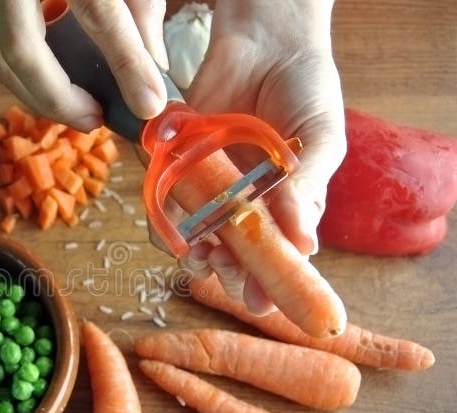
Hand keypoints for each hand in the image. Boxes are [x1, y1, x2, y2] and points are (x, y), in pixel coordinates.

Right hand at [0, 0, 169, 130]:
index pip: (98, 10)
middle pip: (22, 54)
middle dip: (60, 100)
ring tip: (80, 108)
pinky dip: (27, 73)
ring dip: (39, 94)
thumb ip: (141, 7)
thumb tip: (153, 67)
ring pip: (1, 58)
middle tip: (97, 120)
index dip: (126, 61)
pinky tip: (57, 81)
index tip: (150, 103)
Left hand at [163, 0, 346, 314]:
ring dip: (194, 252)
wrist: (267, 39)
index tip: (260, 302)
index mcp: (283, 207)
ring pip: (192, 236)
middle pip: (229, 254)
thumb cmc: (305, 90)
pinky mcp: (177, 162)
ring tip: (201, 254)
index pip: (273, 257)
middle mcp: (242, 203)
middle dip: (227, 272)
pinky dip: (166, 214)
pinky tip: (177, 219)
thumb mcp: (322, 139)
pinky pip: (163, 199)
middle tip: (228, 273)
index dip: (265, 283)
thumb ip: (308, 188)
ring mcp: (208, 185)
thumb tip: (304, 242)